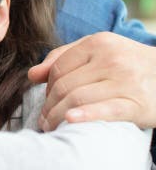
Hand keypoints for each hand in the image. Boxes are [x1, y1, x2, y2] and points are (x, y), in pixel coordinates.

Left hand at [28, 32, 155, 129]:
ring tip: (51, 127)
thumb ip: (64, 57)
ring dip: (57, 116)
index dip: (46, 87)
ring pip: (77, 98)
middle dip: (48, 106)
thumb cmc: (128, 63)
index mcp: (99, 43)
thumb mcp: (99, 50)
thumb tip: (32, 75)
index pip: (58, 68)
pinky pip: (105, 110)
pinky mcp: (137, 104)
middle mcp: (111, 59)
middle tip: (44, 120)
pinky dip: (85, 116)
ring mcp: (125, 81)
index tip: (46, 101)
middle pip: (64, 85)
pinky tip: (70, 121)